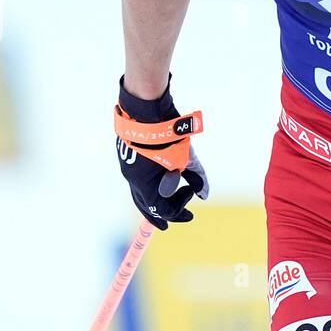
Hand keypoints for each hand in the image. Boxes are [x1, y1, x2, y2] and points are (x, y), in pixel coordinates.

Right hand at [114, 74, 207, 230]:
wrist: (146, 108)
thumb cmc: (169, 135)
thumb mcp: (188, 158)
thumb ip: (197, 178)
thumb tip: (204, 195)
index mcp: (145, 185)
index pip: (162, 209)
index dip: (179, 209)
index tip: (192, 199)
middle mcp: (132, 179)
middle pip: (145, 205)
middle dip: (161, 214)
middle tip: (171, 222)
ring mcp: (127, 166)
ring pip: (139, 191)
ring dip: (155, 198)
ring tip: (167, 198)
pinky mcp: (127, 155)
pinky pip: (137, 178)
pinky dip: (149, 184)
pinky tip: (159, 178)